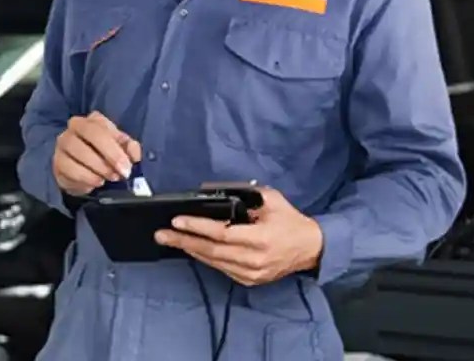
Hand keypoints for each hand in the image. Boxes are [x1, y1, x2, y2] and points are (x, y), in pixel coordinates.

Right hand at [52, 111, 141, 195]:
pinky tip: (96, 182)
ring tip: (109, 178)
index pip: (103, 126)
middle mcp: (75, 126)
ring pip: (78, 150)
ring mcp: (63, 143)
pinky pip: (70, 168)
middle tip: (122, 172)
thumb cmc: (103, 157)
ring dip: (98, 167)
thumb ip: (130, 148)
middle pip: (91, 133)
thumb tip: (133, 154)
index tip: (130, 163)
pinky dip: (86, 177)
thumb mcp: (120, 150)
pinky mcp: (57, 162)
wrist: (83, 175)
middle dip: (110, 154)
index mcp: (93, 120)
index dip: (117, 146)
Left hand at [153, 187, 322, 285]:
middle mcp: (254, 260)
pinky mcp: (250, 280)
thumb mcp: (271, 199)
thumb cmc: (290, 221)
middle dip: (183, 241)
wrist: (312, 248)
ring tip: (171, 240)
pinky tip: (192, 249)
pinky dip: (205, 258)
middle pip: (211, 251)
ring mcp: (251, 273)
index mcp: (260, 238)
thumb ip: (244, 193)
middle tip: (161, 234)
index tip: (177, 220)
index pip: (221, 234)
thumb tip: (212, 191)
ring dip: (191, 250)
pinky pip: (221, 269)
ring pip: (214, 262)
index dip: (197, 227)